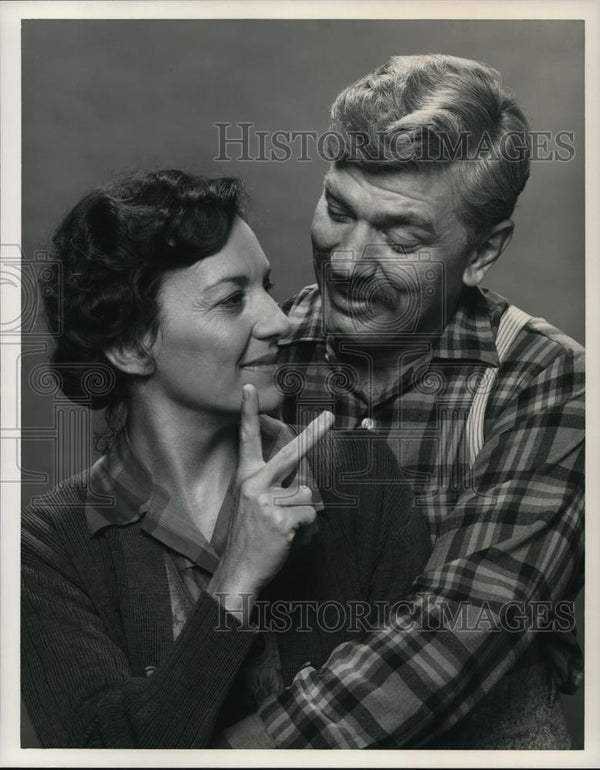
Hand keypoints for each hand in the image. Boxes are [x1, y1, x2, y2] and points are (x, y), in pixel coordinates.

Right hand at [208, 384, 333, 623]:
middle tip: (330, 416)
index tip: (248, 388)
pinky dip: (304, 528)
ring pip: (306, 493)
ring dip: (301, 511)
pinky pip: (309, 515)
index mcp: (246, 476)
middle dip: (313, 434)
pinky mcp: (281, 519)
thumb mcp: (252, 503)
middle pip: (290, 453)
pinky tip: (286, 537)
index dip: (248, 412)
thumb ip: (274, 484)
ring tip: (282, 526)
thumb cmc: (249, 535)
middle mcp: (255, 484)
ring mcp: (267, 501)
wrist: (238, 570)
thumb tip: (305, 477)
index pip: (247, 438)